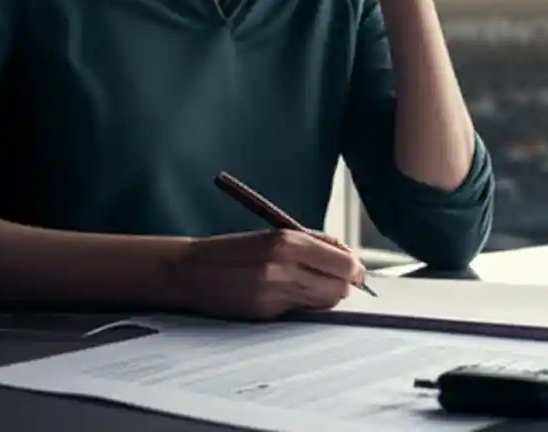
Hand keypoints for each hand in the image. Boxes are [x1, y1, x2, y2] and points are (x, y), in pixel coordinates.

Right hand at [167, 229, 368, 320]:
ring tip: (311, 283)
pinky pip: (301, 311)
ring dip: (325, 294)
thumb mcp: (274, 234)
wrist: (190, 271)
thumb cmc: (235, 250)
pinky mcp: (266, 313)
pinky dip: (303, 303)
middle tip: (339, 279)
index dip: (355, 268)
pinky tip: (289, 293)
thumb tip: (348, 257)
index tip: (357, 270)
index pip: (342, 262)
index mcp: (287, 241)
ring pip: (323, 302)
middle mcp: (283, 268)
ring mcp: (274, 294)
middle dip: (344, 284)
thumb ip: (313, 243)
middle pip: (339, 287)